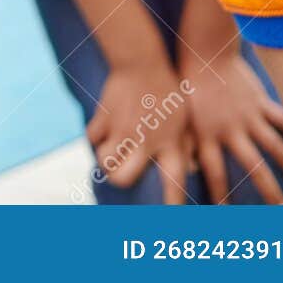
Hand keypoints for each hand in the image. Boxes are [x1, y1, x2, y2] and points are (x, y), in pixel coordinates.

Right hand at [86, 62, 191, 202]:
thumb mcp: (184, 119)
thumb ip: (187, 146)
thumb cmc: (169, 90)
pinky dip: (96, 137)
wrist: (142, 61)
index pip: (173, 184)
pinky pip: (92, 136)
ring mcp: (121, 130)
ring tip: (113, 154)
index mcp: (169, 144)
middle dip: (121, 181)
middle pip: (122, 178)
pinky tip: (103, 132)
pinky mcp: (103, 118)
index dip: (171, 206)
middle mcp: (144, 141)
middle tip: (123, 173)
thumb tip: (189, 168)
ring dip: (106, 160)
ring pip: (103, 160)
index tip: (169, 222)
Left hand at [179, 52, 282, 202]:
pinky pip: (281, 120)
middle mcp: (229, 130)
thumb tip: (190, 170)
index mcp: (206, 135)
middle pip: (254, 167)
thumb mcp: (182, 117)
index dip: (221, 195)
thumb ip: (188, 144)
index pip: (215, 173)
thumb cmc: (188, 86)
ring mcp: (248, 116)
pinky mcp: (260, 102)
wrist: (203, 53)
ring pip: (275, 147)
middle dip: (268, 191)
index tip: (226, 212)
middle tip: (280, 209)